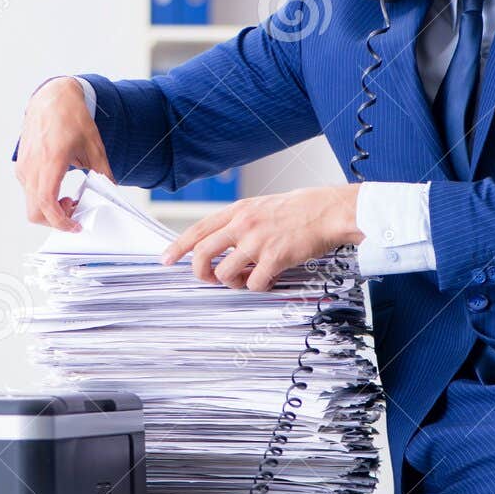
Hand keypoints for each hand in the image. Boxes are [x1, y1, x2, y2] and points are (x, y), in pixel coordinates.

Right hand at [14, 77, 114, 231]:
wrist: (52, 98)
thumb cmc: (71, 117)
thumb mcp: (94, 146)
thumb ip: (103, 172)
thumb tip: (110, 191)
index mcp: (51, 161)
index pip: (47, 203)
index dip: (60, 221)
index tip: (75, 226)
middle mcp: (32, 166)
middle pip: (35, 211)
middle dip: (55, 220)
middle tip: (73, 210)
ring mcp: (24, 167)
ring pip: (31, 203)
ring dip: (49, 209)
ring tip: (68, 198)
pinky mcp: (22, 166)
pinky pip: (29, 192)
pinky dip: (43, 198)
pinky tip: (58, 186)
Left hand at [159, 185, 363, 290]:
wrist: (328, 211)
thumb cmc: (299, 209)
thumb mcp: (261, 205)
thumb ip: (239, 221)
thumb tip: (220, 242)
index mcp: (238, 211)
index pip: (197, 229)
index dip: (177, 246)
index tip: (166, 259)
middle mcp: (243, 225)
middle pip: (202, 253)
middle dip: (199, 272)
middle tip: (208, 278)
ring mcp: (257, 242)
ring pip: (224, 273)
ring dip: (231, 283)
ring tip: (246, 278)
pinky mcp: (275, 258)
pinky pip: (253, 284)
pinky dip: (257, 288)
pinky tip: (267, 280)